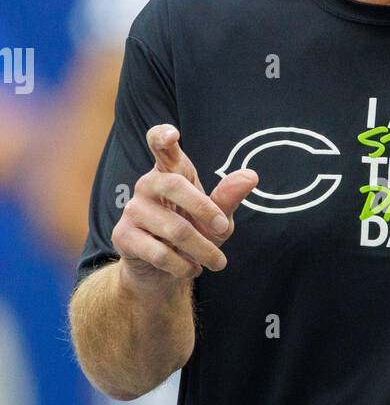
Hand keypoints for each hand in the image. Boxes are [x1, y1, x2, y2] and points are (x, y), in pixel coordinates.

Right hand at [112, 123, 257, 287]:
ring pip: (174, 229)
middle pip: (175, 186)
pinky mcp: (123, 236)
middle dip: (205, 209)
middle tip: (223, 229)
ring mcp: (132, 209)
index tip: (173, 133)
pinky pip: (161, 253)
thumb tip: (251, 175)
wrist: (161, 271)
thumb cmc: (193, 234)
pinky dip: (184, 266)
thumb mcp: (217, 217)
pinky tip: (192, 269)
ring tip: (217, 262)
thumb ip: (229, 197)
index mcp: (170, 171)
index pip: (160, 145)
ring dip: (203, 250)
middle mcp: (147, 184)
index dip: (163, 136)